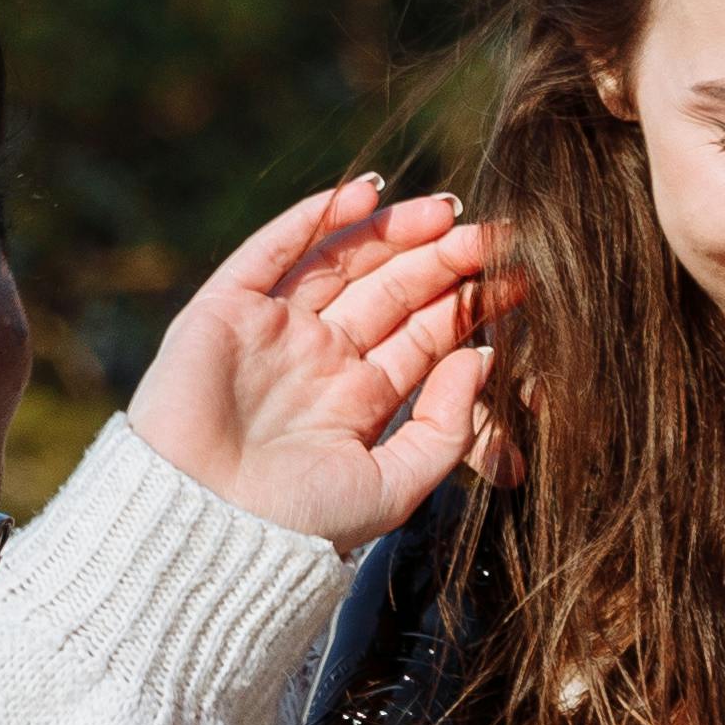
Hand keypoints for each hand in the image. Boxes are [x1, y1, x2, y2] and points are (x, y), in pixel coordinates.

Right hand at [136, 177, 496, 542]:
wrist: (208, 530)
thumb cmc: (298, 523)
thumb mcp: (395, 486)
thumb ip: (446, 427)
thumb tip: (485, 359)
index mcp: (360, 399)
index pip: (425, 336)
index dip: (469, 304)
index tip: (516, 277)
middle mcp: (319, 359)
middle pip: (391, 291)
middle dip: (441, 261)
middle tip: (493, 235)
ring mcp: (272, 332)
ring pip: (341, 263)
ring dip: (390, 232)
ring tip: (444, 210)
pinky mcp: (224, 312)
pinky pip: (271, 253)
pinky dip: (312, 220)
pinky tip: (362, 193)